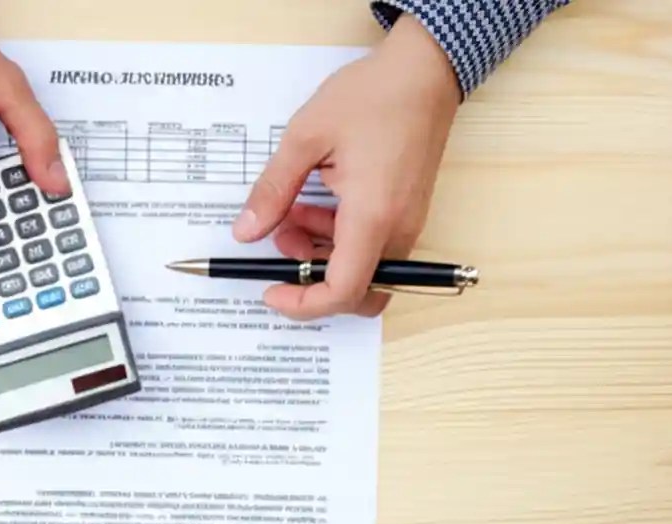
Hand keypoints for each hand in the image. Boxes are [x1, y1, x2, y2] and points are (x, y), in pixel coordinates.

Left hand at [233, 14, 460, 319]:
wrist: (425, 70)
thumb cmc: (374, 96)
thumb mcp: (306, 137)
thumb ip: (273, 190)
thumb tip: (246, 232)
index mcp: (373, 216)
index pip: (343, 291)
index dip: (303, 305)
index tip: (271, 291)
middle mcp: (398, 229)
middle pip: (357, 291)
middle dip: (311, 279)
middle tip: (281, 239)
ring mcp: (407, 223)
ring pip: (362, 269)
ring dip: (320, 253)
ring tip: (293, 209)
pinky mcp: (406, 213)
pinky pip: (372, 246)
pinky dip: (338, 237)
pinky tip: (317, 202)